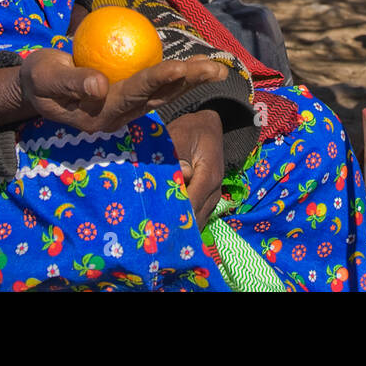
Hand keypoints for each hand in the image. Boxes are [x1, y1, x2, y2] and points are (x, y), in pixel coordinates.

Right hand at [0, 48, 228, 134]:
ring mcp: (127, 108)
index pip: (134, 93)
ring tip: (220, 68)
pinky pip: (160, 85)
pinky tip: (200, 63)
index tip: (179, 67)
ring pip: (166, 93)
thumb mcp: (47, 78)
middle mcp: (119, 115)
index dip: (158, 80)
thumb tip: (99, 85)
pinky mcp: (131, 98)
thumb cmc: (40, 78)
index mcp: (100, 114)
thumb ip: (71, 82)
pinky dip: (180, 74)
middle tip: (217, 69)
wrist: (38, 86)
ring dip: (193, 79)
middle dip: (189, 82)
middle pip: (160, 96)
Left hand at [166, 108, 224, 229]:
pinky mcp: (207, 200)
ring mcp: (212, 198)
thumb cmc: (190, 131)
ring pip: (196, 221)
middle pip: (194, 217)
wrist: (206, 128)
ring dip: (178, 227)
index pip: (191, 203)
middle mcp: (214, 191)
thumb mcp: (179, 137)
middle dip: (174, 226)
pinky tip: (164, 227)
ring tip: (155, 236)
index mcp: (209, 176)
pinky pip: (196, 216)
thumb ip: (176, 156)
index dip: (174, 216)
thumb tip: (180, 175)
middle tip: (151, 237)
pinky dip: (182, 222)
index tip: (155, 226)